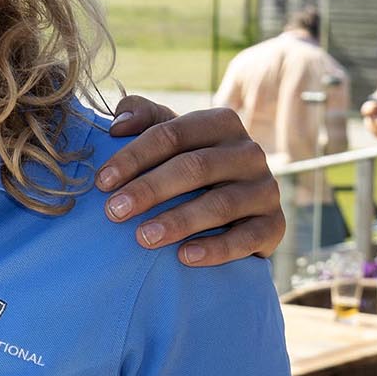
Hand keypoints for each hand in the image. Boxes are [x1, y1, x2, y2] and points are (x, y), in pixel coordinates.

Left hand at [101, 101, 283, 264]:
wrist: (237, 209)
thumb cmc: (190, 165)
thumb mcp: (170, 136)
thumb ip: (143, 118)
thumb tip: (117, 125)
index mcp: (221, 123)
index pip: (172, 134)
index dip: (134, 156)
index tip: (102, 182)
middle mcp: (249, 152)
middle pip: (195, 167)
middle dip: (150, 189)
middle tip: (114, 211)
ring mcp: (265, 188)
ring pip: (220, 204)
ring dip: (178, 221)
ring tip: (143, 238)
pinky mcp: (274, 224)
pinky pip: (247, 238)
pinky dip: (216, 249)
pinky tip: (184, 257)